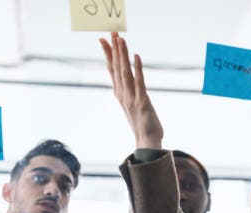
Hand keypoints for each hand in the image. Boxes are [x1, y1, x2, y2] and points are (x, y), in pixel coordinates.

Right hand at [99, 32, 163, 148]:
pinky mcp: (142, 102)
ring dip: (122, 55)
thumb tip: (121, 85)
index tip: (103, 39)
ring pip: (125, 72)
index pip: (112, 70)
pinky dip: (137, 69)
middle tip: (111, 32)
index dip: (108, 54)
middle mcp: (122, 94)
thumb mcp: (130, 106)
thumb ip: (126, 94)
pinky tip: (136, 56)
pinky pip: (139, 82)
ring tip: (120, 39)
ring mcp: (131, 98)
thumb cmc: (141, 124)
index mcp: (120, 94)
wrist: (147, 141)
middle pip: (116, 68)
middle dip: (113, 49)